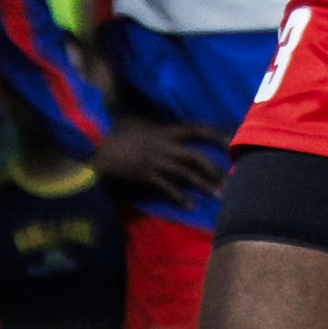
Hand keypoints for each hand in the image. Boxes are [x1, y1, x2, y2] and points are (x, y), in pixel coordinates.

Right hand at [91, 118, 229, 203]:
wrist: (97, 144)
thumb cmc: (115, 131)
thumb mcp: (138, 122)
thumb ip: (153, 125)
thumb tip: (161, 126)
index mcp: (165, 130)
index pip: (197, 129)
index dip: (215, 135)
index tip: (230, 142)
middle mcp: (165, 145)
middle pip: (197, 156)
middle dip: (215, 168)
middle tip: (230, 178)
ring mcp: (156, 161)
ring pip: (187, 174)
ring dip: (204, 185)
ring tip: (219, 195)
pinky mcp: (146, 175)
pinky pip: (168, 188)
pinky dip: (181, 198)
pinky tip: (191, 206)